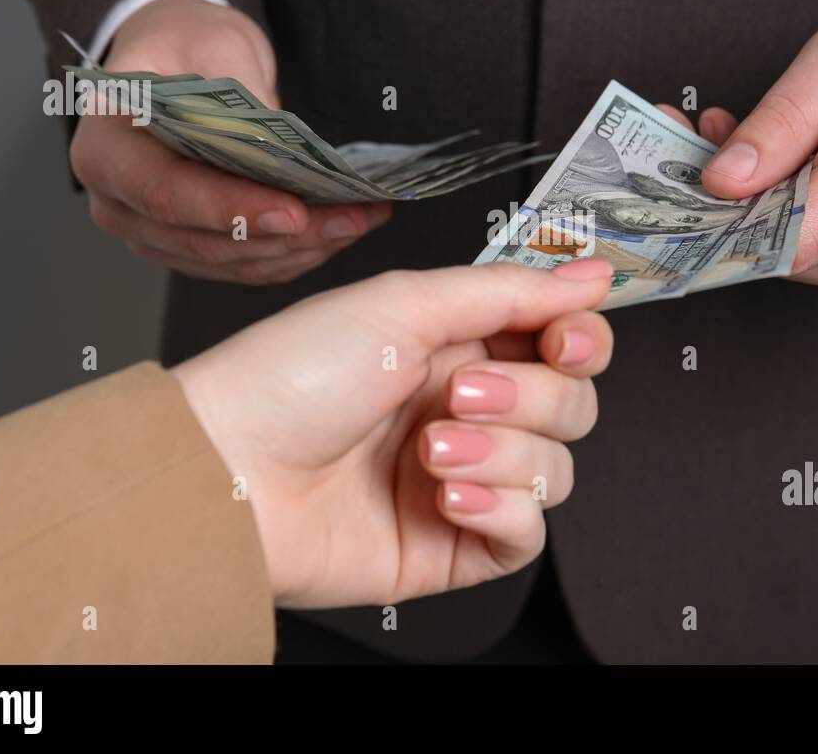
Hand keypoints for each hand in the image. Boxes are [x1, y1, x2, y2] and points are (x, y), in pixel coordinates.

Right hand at [71, 0, 389, 283]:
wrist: (176, 57)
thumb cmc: (187, 44)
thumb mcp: (214, 45)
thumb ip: (241, 94)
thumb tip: (283, 151)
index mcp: (104, 148)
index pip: (165, 194)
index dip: (232, 210)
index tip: (295, 211)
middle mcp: (117, 203)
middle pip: (204, 242)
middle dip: (286, 236)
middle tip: (352, 216)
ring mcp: (151, 234)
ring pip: (231, 263)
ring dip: (301, 249)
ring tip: (360, 218)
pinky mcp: (188, 248)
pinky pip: (245, 266)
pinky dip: (296, 253)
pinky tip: (342, 228)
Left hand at [170, 259, 614, 608]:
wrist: (224, 476)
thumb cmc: (290, 378)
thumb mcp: (403, 306)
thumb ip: (510, 291)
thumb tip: (594, 273)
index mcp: (459, 346)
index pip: (564, 344)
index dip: (581, 341)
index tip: (566, 341)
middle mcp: (469, 411)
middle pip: (572, 406)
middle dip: (528, 398)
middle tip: (457, 395)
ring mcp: (464, 480)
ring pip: (556, 469)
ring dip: (502, 454)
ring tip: (429, 451)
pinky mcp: (453, 545)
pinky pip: (527, 534)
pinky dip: (501, 510)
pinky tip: (447, 496)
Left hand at [690, 4, 817, 296]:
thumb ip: (783, 118)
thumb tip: (721, 178)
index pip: (780, 239)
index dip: (712, 218)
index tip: (667, 183)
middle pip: (767, 245)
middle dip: (714, 194)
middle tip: (682, 131)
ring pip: (778, 253)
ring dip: (743, 202)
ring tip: (733, 133)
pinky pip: (805, 253)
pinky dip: (775, 214)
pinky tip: (772, 164)